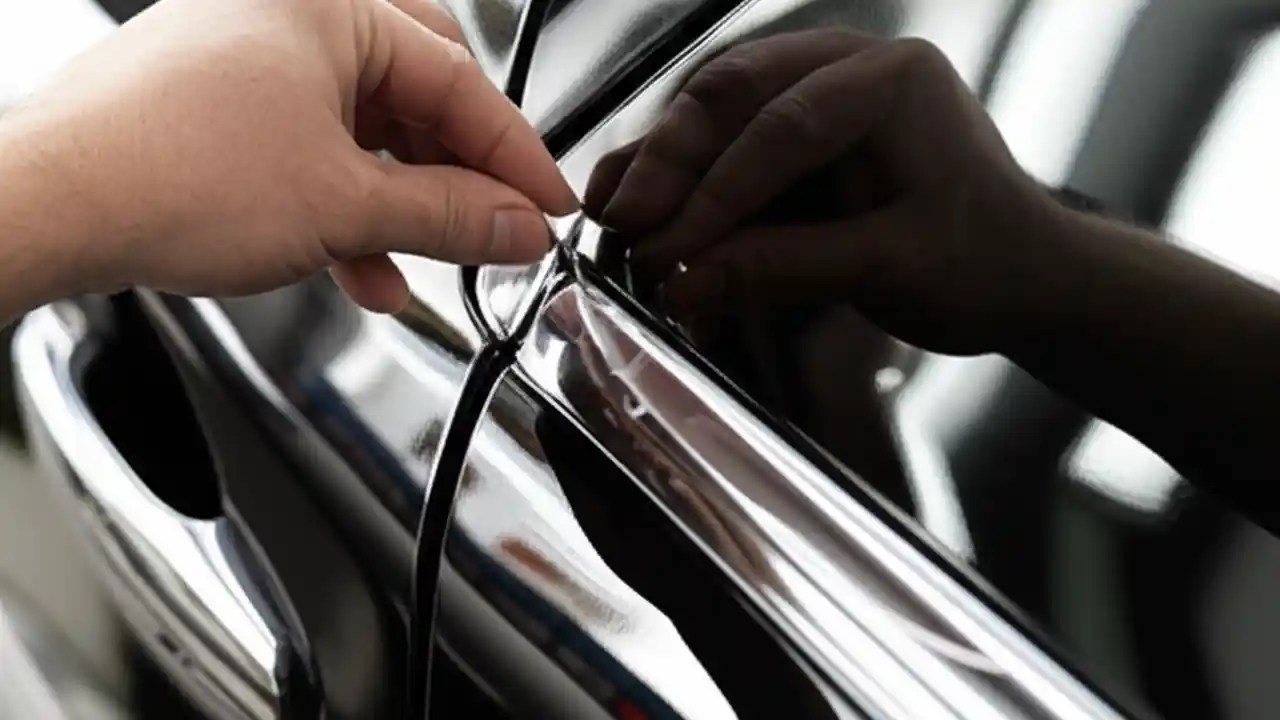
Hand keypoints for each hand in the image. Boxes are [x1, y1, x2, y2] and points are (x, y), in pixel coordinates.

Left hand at [2, 0, 575, 312]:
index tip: (547, 209)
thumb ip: (450, 217)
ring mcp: (249, 58)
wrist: (46, 206)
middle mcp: (289, 14)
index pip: (462, 85)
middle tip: (494, 226)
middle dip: (456, 176)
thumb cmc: (165, 173)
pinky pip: (311, 149)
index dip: (516, 160)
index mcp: (331, 5)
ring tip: (421, 264)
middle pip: (415, 99)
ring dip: (399, 206)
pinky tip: (356, 264)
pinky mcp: (218, 105)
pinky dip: (343, 206)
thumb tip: (516, 225)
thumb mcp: (345, 206)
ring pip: (362, 131)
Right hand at [584, 30, 1061, 354]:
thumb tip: (682, 286)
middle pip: (733, 99)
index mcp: (890, 81)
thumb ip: (784, 268)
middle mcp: (844, 69)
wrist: (1022, 275)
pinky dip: (679, 186)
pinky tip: (631, 211)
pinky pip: (722, 151)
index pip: (783, 126)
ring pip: (713, 117)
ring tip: (610, 219)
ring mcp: (813, 96)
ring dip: (660, 169)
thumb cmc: (983, 262)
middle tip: (625, 223)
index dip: (717, 190)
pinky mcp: (792, 138)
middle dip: (672, 164)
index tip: (669, 248)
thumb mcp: (889, 269)